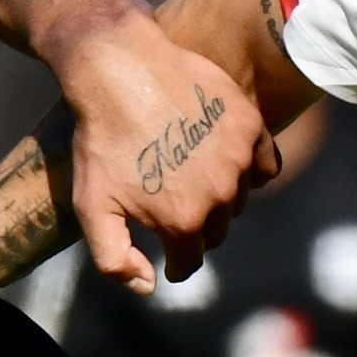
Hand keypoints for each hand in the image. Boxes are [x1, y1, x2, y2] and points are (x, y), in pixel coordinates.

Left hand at [55, 13, 275, 293]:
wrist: (119, 68)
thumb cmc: (100, 137)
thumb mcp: (92, 206)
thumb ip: (115, 259)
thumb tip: (148, 288)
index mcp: (183, 221)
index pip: (190, 261)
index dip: (176, 263)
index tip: (171, 259)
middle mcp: (220, 195)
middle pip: (217, 230)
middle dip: (196, 227)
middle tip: (174, 206)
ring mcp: (238, 159)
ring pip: (240, 197)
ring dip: (221, 196)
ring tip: (191, 175)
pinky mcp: (250, 126)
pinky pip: (265, 163)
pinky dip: (252, 169)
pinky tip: (229, 162)